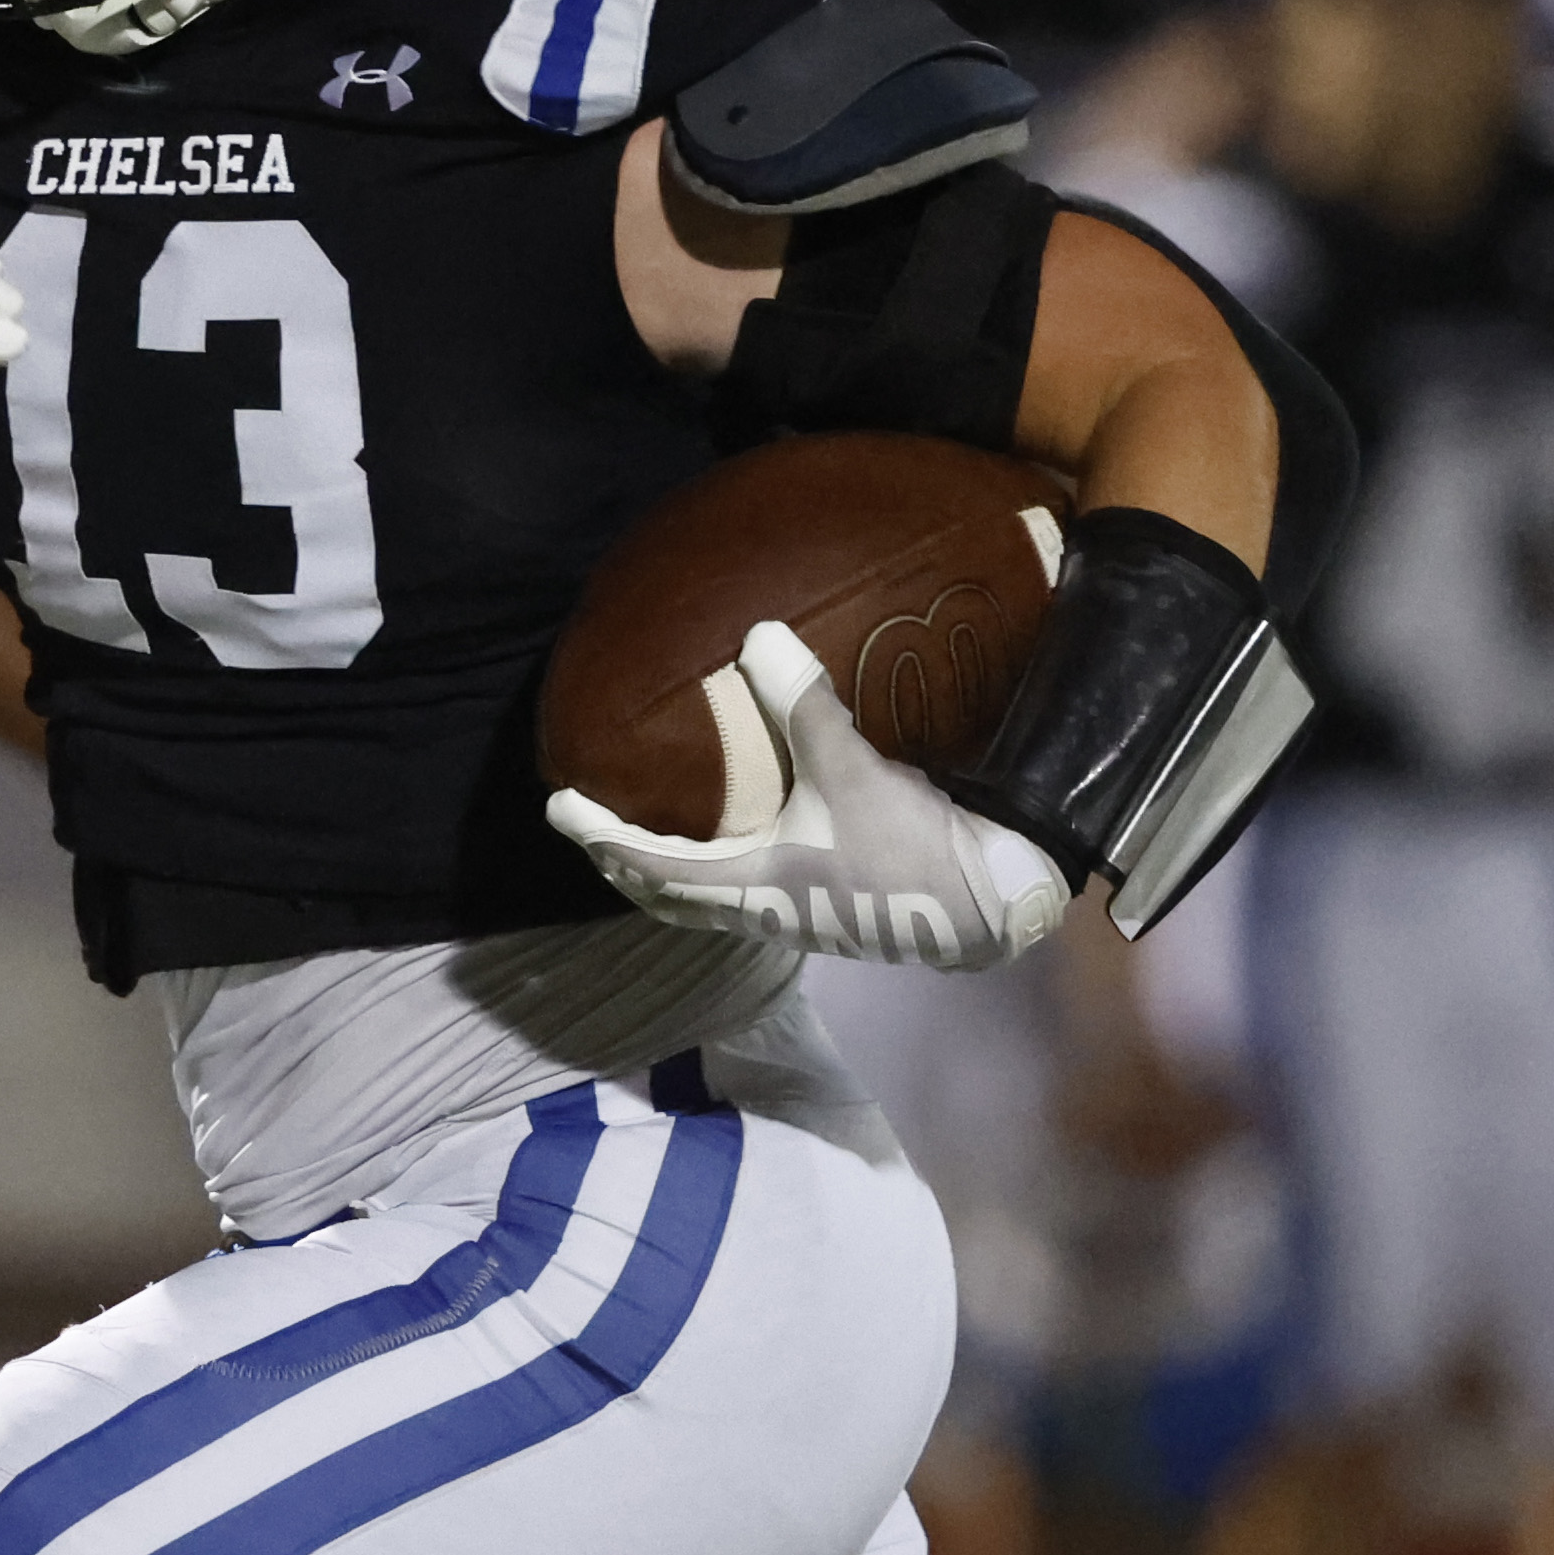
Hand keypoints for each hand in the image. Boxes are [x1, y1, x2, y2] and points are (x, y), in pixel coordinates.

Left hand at [546, 622, 1070, 970]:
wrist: (994, 906)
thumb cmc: (917, 848)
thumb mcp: (855, 770)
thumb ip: (803, 704)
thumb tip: (759, 634)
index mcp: (755, 885)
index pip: (652, 865)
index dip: (601, 837)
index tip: (560, 808)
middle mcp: (763, 911)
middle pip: (668, 897)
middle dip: (622, 864)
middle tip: (588, 827)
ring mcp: (795, 921)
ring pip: (704, 906)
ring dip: (663, 877)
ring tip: (639, 841)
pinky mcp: (825, 916)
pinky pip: (739, 902)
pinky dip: (708, 881)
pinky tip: (728, 849)